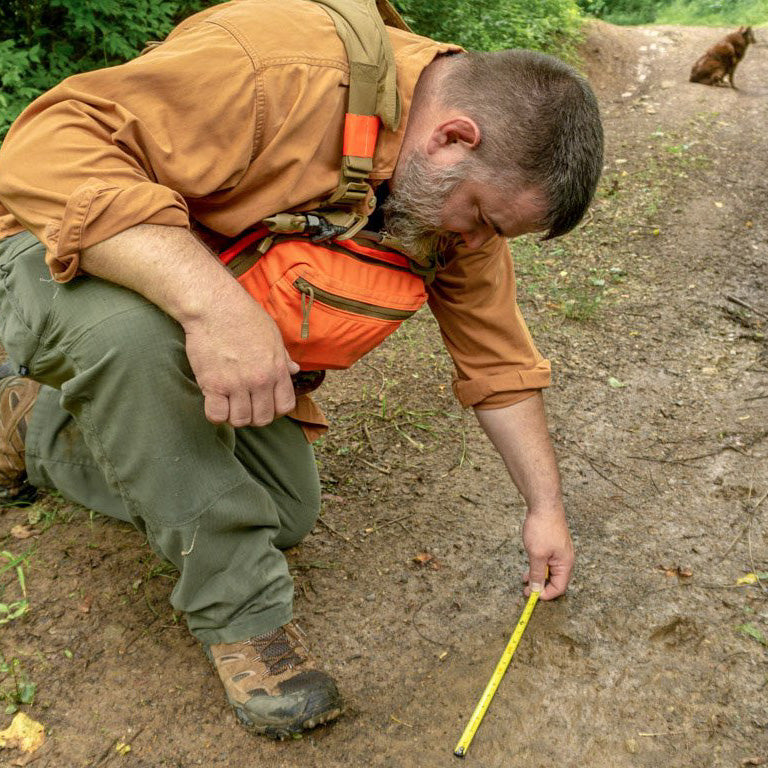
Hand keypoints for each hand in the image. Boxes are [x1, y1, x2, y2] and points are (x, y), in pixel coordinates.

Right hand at [183, 289, 298, 426]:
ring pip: (240, 420)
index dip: (276, 410)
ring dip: (234, 416)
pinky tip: (215, 402)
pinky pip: (216, 415)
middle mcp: (260, 380)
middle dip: (255, 416)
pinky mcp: (212, 385)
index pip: (285, 406)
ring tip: (229, 403)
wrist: (215, 306)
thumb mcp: (272, 335)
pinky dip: (215, 415)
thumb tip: (294, 370)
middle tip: (244, 405)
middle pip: (263, 418)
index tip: (265, 404)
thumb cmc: (244, 316)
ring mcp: (236, 384)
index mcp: (277, 369)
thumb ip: (283, 357)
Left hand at [522, 507, 573, 599]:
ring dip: (537, 575)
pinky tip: (528, 565)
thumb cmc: (542, 528)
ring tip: (524, 578)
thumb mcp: (537, 555)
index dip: (545, 594)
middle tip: (525, 589)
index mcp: (566, 564)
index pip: (559, 588)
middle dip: (540, 586)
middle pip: (555, 581)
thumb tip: (536, 590)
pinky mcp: (553, 545)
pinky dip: (537, 565)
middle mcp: (565, 559)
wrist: (544, 505)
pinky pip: (547, 561)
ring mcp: (559, 551)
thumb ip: (537, 574)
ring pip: (549, 571)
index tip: (531, 595)